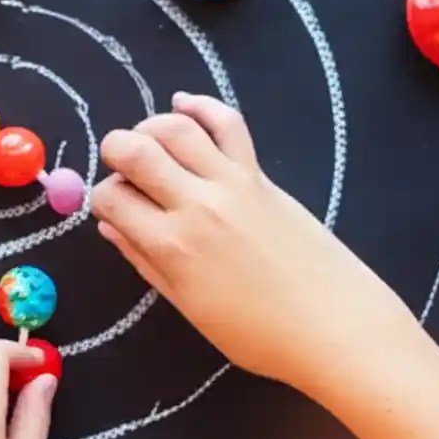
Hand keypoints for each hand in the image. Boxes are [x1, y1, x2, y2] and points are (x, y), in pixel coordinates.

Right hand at [90, 92, 419, 390]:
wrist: (336, 327)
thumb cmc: (258, 334)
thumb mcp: (189, 305)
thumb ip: (146, 261)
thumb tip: (111, 228)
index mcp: (171, 246)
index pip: (112, 199)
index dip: (101, 200)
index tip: (113, 211)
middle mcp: (196, 205)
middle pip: (135, 151)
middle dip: (114, 151)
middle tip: (119, 167)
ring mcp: (232, 184)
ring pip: (177, 128)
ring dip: (150, 127)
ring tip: (146, 141)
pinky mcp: (261, 175)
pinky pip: (228, 125)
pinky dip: (201, 106)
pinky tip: (182, 104)